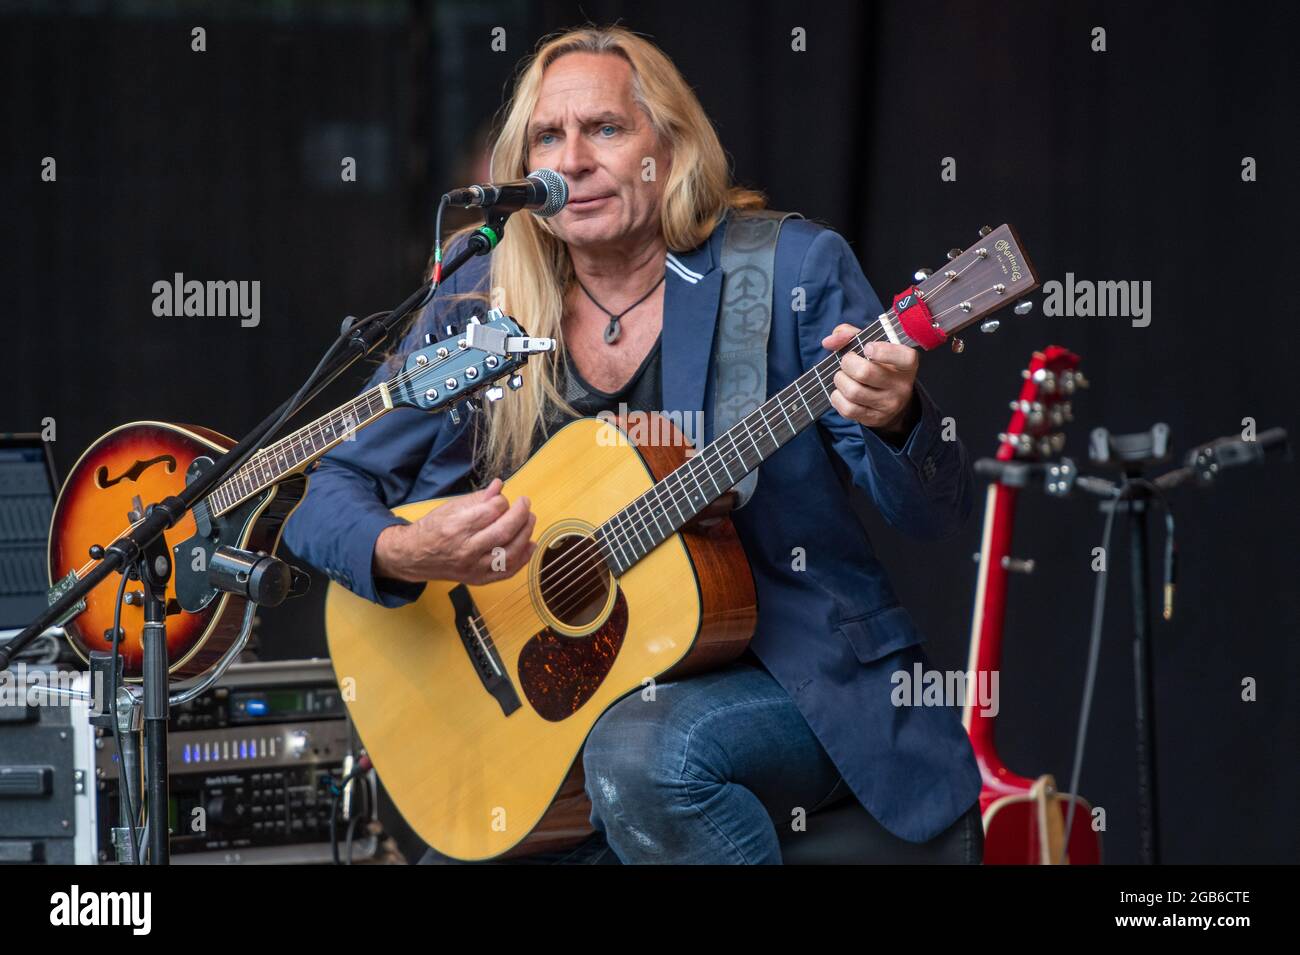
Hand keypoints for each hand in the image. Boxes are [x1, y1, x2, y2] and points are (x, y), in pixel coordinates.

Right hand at [373, 478, 536, 584]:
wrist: (414, 557)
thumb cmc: (433, 529)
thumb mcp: (450, 507)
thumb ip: (478, 498)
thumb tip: (500, 486)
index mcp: (456, 528)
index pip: (490, 512)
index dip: (502, 501)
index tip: (501, 498)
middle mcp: (465, 550)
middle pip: (503, 533)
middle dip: (520, 515)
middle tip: (525, 503)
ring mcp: (473, 568)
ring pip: (509, 553)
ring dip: (526, 534)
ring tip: (530, 519)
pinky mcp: (479, 579)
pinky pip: (507, 572)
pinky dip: (523, 559)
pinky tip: (530, 544)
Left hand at [821, 324, 919, 437]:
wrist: (892, 403)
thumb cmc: (879, 366)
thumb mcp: (873, 347)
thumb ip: (851, 336)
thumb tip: (829, 341)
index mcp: (907, 364)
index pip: (904, 357)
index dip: (883, 350)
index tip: (867, 347)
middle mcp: (901, 386)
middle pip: (865, 372)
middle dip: (847, 363)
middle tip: (846, 361)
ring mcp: (888, 405)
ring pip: (853, 392)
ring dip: (840, 381)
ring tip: (842, 377)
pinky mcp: (875, 418)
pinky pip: (848, 409)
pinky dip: (837, 398)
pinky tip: (841, 392)